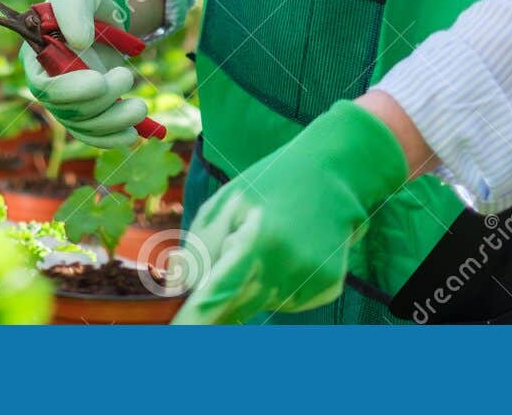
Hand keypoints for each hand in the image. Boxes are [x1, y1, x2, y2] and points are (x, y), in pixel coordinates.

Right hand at [19, 0, 147, 148]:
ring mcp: (68, 101)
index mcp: (36, 59)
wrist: (103, 14)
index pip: (44, 87)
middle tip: (126, 76)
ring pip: (85, 126)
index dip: (70, 90)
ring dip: (114, 122)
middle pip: (67, 111)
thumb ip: (74, 11)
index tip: (99, 82)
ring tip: (140, 107)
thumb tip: (79, 42)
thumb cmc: (84, 2)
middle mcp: (48, 85)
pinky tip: (133, 135)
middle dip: (101, 101)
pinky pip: (95, 134)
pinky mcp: (88, 111)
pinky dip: (113, 138)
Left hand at [173, 100, 409, 323]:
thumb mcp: (226, 203)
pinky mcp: (328, 288)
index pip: (218, 296)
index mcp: (259, 241)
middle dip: (216, 302)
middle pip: (237, 308)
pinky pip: (285, 301)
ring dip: (250, 285)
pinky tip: (288, 250)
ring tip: (267, 239)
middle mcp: (289, 267)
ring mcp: (312, 281)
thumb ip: (200, 248)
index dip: (195, 322)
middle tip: (217, 267)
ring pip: (260, 304)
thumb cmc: (271, 182)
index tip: (176, 340)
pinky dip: (276, 284)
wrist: (334, 171)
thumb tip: (177, 290)